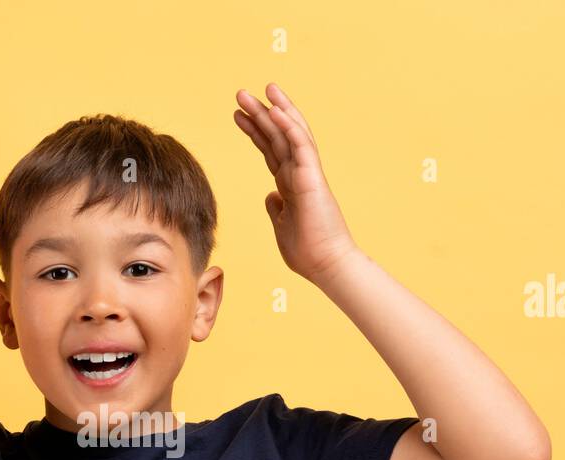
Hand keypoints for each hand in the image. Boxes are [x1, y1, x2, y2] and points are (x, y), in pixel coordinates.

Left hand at [233, 83, 359, 285]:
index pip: (270, 150)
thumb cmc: (307, 251)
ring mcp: (307, 174)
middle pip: (278, 136)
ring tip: (262, 89)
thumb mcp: (282, 226)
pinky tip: (276, 109)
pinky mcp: (313, 178)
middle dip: (260, 114)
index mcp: (289, 185)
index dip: (255, 131)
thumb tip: (271, 195)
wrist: (325, 266)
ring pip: (291, 134)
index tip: (239, 115)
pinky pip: (301, 146)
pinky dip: (289, 126)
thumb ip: (276, 208)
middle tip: (241, 94)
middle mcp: (299, 174)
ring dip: (275, 110)